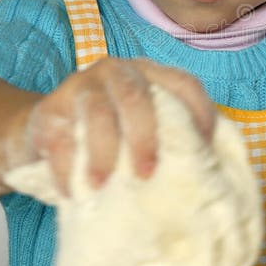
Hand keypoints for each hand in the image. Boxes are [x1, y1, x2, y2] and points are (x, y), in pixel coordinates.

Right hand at [8, 58, 215, 195]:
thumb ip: (173, 140)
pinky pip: (59, 137)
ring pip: (97, 111)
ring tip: (102, 185)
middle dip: (144, 137)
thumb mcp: (143, 131)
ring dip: (102, 152)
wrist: (50, 131)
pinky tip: (73, 192)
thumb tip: (215, 179)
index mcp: (150, 74)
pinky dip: (66, 168)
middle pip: (136, 96)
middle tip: (147, 174)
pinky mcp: (49, 111)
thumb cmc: (113, 137)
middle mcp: (117, 72)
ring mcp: (81, 87)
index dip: (199, 113)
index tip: (204, 151)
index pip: (183, 83)